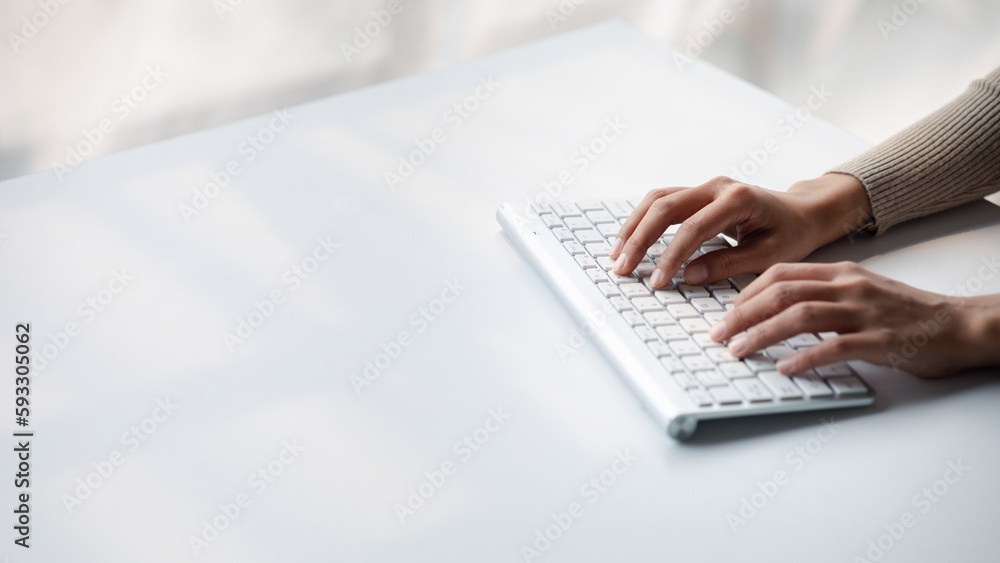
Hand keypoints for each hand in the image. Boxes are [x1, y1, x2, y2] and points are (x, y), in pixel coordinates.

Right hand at [609, 174, 871, 288]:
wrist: (804, 210)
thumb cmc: (792, 233)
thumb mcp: (768, 255)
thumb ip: (729, 264)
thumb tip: (690, 276)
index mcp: (737, 199)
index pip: (692, 229)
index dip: (670, 257)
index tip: (657, 283)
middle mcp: (717, 186)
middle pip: (664, 207)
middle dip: (639, 240)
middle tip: (622, 269)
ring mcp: (705, 186)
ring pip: (657, 200)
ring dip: (633, 227)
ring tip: (616, 255)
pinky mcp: (698, 193)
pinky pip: (662, 202)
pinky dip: (642, 220)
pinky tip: (629, 240)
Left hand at [708, 261, 999, 377]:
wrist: (961, 325)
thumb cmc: (907, 314)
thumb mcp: (860, 293)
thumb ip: (823, 296)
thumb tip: (776, 312)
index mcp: (841, 273)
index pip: (781, 273)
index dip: (746, 293)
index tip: (724, 313)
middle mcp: (849, 286)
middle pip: (782, 292)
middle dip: (742, 314)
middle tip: (716, 335)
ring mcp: (865, 312)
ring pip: (801, 315)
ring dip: (762, 334)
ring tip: (738, 351)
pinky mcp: (881, 340)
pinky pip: (836, 346)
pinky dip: (806, 357)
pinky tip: (785, 368)